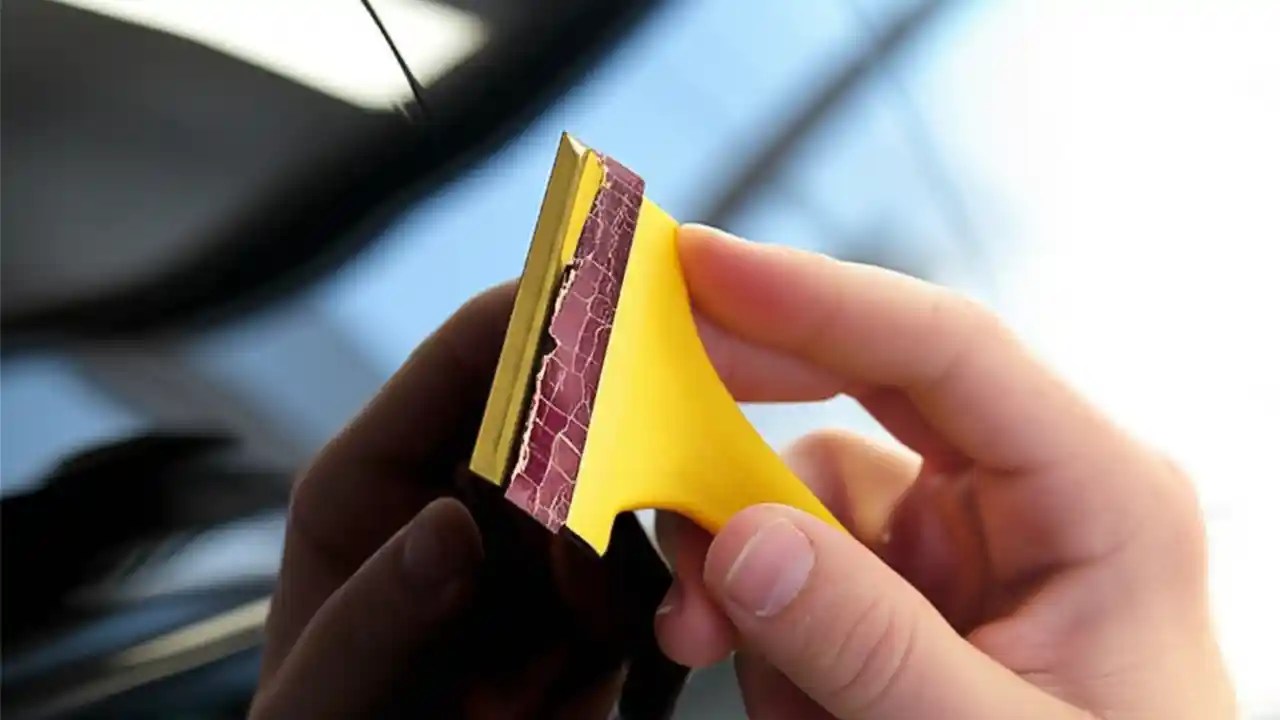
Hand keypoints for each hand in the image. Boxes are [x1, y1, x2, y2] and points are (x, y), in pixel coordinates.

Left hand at [250, 286, 684, 718]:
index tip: (615, 300)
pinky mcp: (593, 614)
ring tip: (545, 657)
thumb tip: (450, 527)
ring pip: (629, 502)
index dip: (539, 316)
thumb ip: (377, 617)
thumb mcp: (324, 698)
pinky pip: (651, 585)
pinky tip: (562, 687)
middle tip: (614, 505)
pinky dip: (643, 626)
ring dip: (613, 569)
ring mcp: (538, 556)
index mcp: (378, 481)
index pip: (466, 360)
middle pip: (567, 415)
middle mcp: (469, 501)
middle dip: (607, 454)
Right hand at [655, 226, 1234, 718]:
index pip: (946, 349)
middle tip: (640, 404)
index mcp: (1094, 494)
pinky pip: (802, 569)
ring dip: (740, 562)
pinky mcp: (912, 593)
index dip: (815, 294)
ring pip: (808, 493)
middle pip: (861, 387)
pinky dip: (763, 625)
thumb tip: (738, 537)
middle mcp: (1025, 494)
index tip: (699, 265)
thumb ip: (867, 644)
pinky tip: (791, 696)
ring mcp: (961, 545)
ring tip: (704, 640)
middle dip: (743, 409)